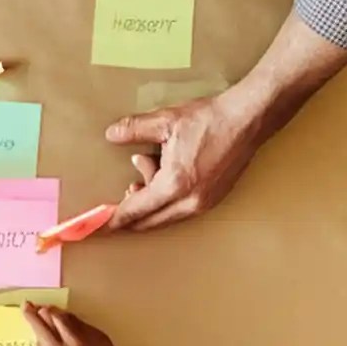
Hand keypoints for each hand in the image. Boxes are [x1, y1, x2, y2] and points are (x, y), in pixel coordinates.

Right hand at [22, 304, 146, 345]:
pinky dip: (70, 322)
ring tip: (50, 316)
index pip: (41, 327)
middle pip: (54, 314)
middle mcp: (73, 340)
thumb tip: (39, 341)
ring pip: (67, 315)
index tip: (25, 306)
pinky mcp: (99, 332)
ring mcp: (88, 334)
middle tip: (37, 309)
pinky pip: (80, 322)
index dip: (30, 315)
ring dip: (56, 313)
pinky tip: (69, 329)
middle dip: (43, 310)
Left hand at [104, 89, 264, 230]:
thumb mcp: (166, 121)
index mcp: (175, 184)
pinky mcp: (213, 199)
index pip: (135, 210)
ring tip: (145, 164)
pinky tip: (162, 172)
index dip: (114, 218)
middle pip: (149, 221)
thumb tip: (111, 134)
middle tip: (117, 195)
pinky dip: (164, 198)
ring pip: (164, 216)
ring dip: (148, 200)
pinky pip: (179, 210)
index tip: (98, 226)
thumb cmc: (210, 120)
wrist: (248, 119)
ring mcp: (204, 203)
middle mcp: (190, 201)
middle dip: (130, 211)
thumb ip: (134, 129)